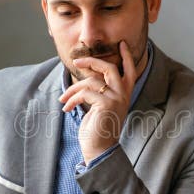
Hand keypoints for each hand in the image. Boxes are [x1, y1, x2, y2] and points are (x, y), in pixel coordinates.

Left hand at [59, 41, 136, 162]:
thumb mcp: (99, 105)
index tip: (122, 43)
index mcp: (124, 94)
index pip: (129, 71)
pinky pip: (85, 92)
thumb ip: (98, 90)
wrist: (99, 149)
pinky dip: (72, 99)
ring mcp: (116, 98)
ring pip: (91, 81)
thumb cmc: (97, 128)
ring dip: (72, 89)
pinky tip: (66, 107)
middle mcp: (123, 94)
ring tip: (64, 99)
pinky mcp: (106, 104)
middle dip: (91, 61)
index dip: (126, 57)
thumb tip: (86, 74)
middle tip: (76, 61)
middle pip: (109, 68)